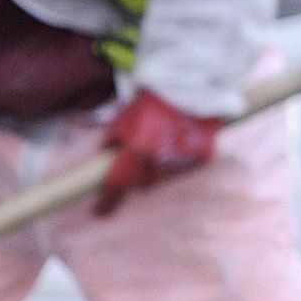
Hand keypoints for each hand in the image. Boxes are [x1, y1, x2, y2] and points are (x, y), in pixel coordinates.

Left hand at [88, 91, 219, 215]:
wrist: (192, 86)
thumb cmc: (153, 99)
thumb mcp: (125, 116)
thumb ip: (112, 138)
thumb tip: (107, 152)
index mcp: (136, 151)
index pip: (117, 184)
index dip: (107, 201)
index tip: (100, 213)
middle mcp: (157, 161)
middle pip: (142, 182)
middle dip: (138, 174)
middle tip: (141, 153)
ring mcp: (180, 161)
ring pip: (162, 176)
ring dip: (158, 166)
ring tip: (161, 141)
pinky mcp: (200, 158)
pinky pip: (182, 167)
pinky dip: (177, 159)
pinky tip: (177, 141)